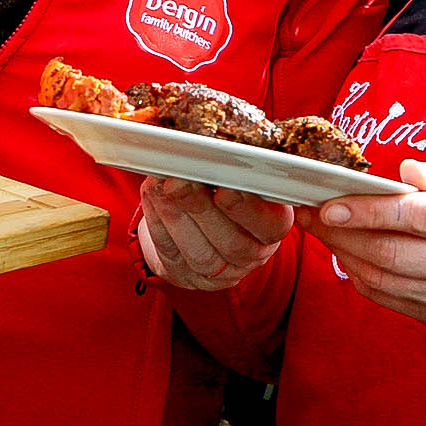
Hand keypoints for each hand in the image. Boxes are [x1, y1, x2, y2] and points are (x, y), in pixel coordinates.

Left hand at [137, 175, 292, 290]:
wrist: (203, 229)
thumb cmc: (225, 191)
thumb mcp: (242, 178)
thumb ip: (235, 168)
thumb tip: (209, 150)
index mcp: (273, 226)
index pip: (270, 225)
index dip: (249, 209)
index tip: (226, 189)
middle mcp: (252, 254)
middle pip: (233, 243)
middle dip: (203, 210)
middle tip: (182, 181)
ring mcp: (220, 272)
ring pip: (199, 253)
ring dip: (177, 217)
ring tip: (163, 187)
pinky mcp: (187, 275)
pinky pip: (171, 252)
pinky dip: (158, 222)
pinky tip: (153, 195)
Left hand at [299, 159, 425, 334]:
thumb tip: (405, 170)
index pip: (419, 217)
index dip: (370, 211)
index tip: (330, 203)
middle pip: (393, 253)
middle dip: (342, 234)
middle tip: (308, 213)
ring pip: (385, 281)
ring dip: (343, 255)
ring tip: (320, 231)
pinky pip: (390, 300)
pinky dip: (360, 277)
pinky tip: (346, 255)